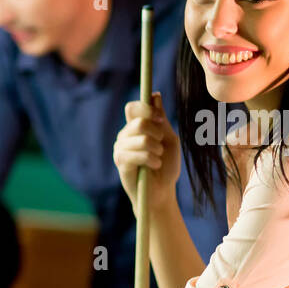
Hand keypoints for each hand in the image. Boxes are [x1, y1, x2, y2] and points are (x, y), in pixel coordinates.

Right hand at [113, 91, 181, 214]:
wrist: (161, 191)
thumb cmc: (166, 165)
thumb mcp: (169, 138)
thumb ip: (161, 119)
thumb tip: (155, 96)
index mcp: (135, 127)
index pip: (133, 108)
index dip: (147, 109)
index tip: (160, 119)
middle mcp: (124, 135)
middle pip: (138, 122)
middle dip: (156, 132)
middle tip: (161, 145)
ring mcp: (120, 148)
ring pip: (140, 138)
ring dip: (156, 149)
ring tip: (158, 158)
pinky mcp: (120, 162)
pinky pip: (137, 154)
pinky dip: (151, 159)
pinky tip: (154, 166)